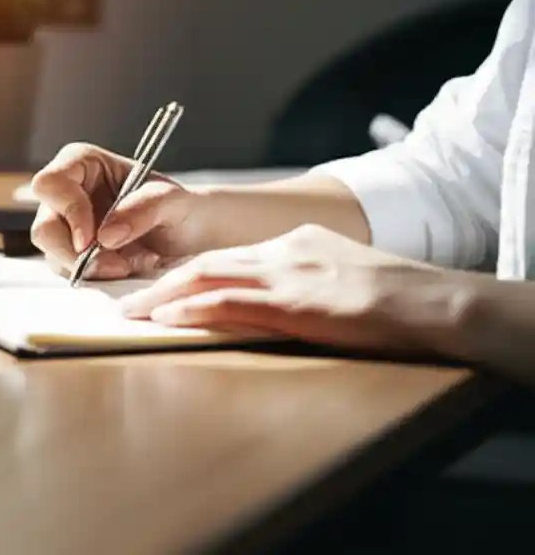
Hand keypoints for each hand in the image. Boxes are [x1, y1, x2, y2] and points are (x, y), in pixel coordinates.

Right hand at [29, 143, 206, 279]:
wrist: (191, 236)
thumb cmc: (180, 207)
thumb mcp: (171, 200)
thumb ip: (143, 208)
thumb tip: (105, 236)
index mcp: (83, 164)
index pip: (51, 183)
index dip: (67, 211)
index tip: (92, 239)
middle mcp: (67, 194)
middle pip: (44, 227)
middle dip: (77, 254)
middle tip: (117, 265)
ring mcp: (67, 228)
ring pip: (53, 255)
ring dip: (93, 269)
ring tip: (134, 263)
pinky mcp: (73, 255)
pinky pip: (70, 273)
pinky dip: (99, 278)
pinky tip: (128, 268)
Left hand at [120, 225, 474, 356]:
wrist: (432, 301)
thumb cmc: (398, 297)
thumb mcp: (344, 274)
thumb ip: (307, 277)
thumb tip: (282, 298)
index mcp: (295, 242)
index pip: (228, 255)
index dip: (189, 273)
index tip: (161, 287)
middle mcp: (282, 251)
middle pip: (206, 262)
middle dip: (163, 283)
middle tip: (130, 301)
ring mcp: (285, 275)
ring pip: (206, 278)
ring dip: (163, 297)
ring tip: (133, 314)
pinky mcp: (291, 303)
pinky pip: (227, 302)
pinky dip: (191, 309)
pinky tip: (166, 319)